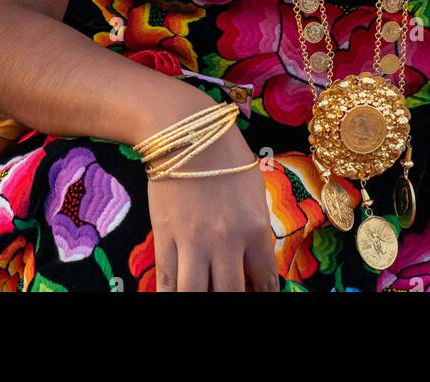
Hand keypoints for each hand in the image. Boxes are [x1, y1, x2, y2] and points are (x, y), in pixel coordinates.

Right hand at [146, 121, 279, 291]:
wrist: (185, 130)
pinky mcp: (164, 239)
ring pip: (196, 296)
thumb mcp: (254, 190)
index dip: (263, 296)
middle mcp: (227, 242)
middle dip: (233, 300)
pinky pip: (167, 283)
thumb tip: (253, 262)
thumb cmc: (225, 153)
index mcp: (255, 228)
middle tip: (230, 291)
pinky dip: (171, 295)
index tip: (257, 293)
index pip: (265, 282)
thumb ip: (256, 228)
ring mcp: (193, 243)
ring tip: (203, 291)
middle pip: (231, 295)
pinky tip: (176, 294)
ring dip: (201, 300)